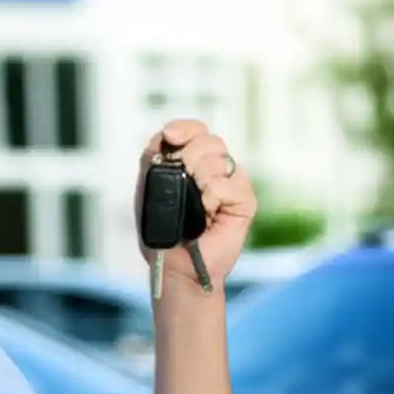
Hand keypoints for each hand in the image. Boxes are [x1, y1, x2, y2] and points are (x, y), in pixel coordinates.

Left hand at [133, 119, 257, 293]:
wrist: (174, 264)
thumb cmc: (162, 229)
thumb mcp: (147, 188)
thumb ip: (153, 157)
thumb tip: (166, 135)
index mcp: (193, 162)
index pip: (196, 130)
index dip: (185, 129)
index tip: (170, 138)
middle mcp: (215, 169)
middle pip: (209, 140)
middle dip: (187, 157)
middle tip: (180, 182)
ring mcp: (232, 184)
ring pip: (219, 159)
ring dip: (198, 180)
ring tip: (193, 204)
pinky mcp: (245, 201)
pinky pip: (225, 184)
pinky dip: (209, 199)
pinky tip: (206, 215)